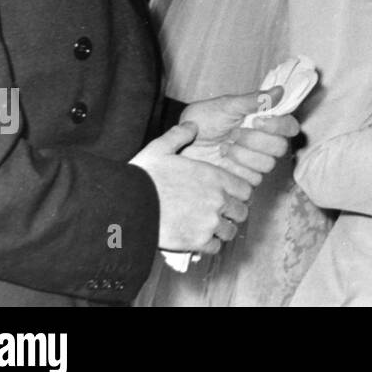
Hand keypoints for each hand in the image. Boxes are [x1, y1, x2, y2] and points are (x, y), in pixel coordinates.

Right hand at [130, 123, 253, 253]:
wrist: (127, 206)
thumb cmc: (143, 177)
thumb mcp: (160, 148)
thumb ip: (179, 135)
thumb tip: (192, 124)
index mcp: (213, 177)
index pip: (245, 189)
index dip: (237, 194)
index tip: (226, 196)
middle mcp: (217, 199)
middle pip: (241, 211)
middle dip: (232, 214)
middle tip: (219, 215)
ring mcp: (209, 222)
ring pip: (230, 231)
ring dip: (222, 231)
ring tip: (209, 229)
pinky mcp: (197, 241)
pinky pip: (215, 247)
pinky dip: (209, 245)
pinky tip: (198, 240)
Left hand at [179, 89, 300, 185]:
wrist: (182, 144)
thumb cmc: (203, 121)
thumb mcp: (227, 105)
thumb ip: (255, 100)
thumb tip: (280, 90)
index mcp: (265, 122)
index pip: (290, 126)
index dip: (279, 125)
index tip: (257, 120)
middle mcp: (265, 143)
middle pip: (281, 147)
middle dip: (255, 140)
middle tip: (234, 133)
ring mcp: (256, 162)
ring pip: (268, 163)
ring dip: (244, 153)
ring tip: (225, 145)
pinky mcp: (246, 178)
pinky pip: (255, 177)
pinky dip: (237, 166)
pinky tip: (223, 158)